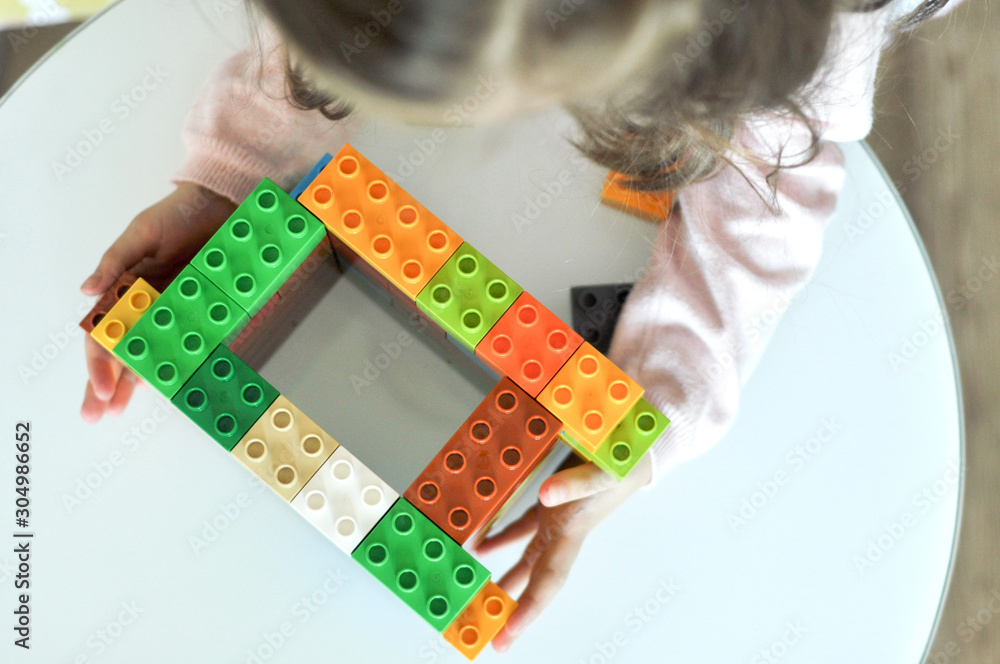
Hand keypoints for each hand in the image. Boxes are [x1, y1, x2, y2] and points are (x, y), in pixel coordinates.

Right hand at [79, 183, 236, 421]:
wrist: (219, 205)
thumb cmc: (175, 215)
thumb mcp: (140, 234)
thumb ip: (114, 263)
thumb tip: (86, 291)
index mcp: (123, 290)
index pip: (102, 335)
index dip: (99, 365)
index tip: (101, 392)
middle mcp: (144, 306)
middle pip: (120, 352)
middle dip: (107, 384)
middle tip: (99, 415)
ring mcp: (171, 311)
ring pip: (148, 353)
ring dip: (134, 382)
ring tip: (119, 409)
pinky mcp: (199, 309)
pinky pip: (187, 341)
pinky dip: (176, 362)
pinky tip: (165, 383)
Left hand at [474, 454, 651, 651]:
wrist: (641, 448)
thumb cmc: (628, 462)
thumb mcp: (606, 471)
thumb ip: (578, 482)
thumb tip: (547, 494)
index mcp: (572, 533)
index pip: (548, 582)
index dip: (528, 610)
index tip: (507, 634)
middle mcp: (563, 534)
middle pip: (535, 582)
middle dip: (514, 610)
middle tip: (492, 636)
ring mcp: (558, 522)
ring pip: (526, 560)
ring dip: (505, 580)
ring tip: (479, 597)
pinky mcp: (553, 506)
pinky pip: (522, 528)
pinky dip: (501, 538)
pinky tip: (482, 544)